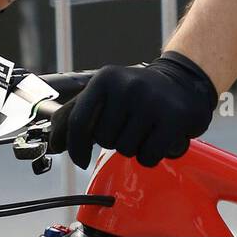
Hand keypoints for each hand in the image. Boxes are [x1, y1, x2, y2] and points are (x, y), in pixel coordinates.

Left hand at [48, 52, 217, 169]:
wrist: (183, 81)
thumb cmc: (138, 93)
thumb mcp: (105, 92)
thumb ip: (76, 115)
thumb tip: (52, 143)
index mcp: (106, 78)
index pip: (77, 122)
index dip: (75, 146)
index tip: (80, 158)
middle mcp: (128, 86)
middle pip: (104, 139)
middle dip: (115, 140)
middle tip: (130, 125)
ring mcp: (152, 101)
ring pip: (126, 150)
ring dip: (134, 147)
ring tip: (146, 129)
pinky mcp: (174, 118)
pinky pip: (148, 157)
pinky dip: (152, 155)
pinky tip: (159, 137)